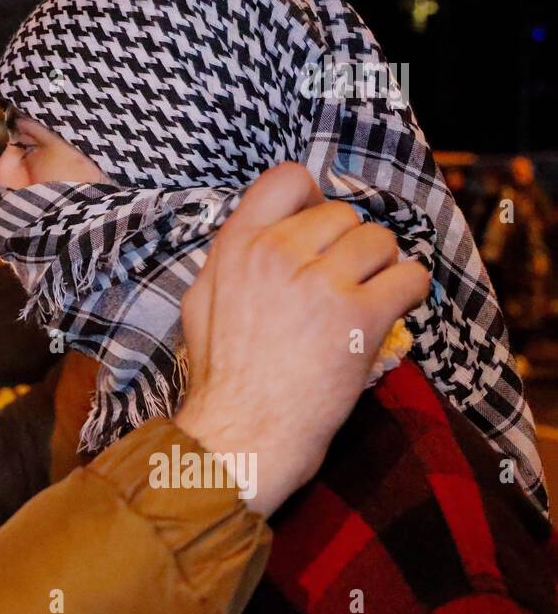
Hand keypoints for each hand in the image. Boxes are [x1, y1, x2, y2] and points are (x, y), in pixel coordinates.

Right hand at [174, 163, 429, 515]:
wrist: (242, 433)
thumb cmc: (221, 377)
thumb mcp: (202, 302)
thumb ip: (231, 260)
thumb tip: (264, 235)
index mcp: (236, 246)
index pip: (288, 179)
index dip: (313, 200)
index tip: (317, 230)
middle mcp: (277, 252)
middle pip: (344, 214)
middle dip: (350, 246)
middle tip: (344, 283)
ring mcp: (320, 282)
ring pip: (381, 241)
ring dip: (382, 269)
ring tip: (367, 301)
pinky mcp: (360, 316)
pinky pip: (411, 277)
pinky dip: (410, 293)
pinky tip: (391, 314)